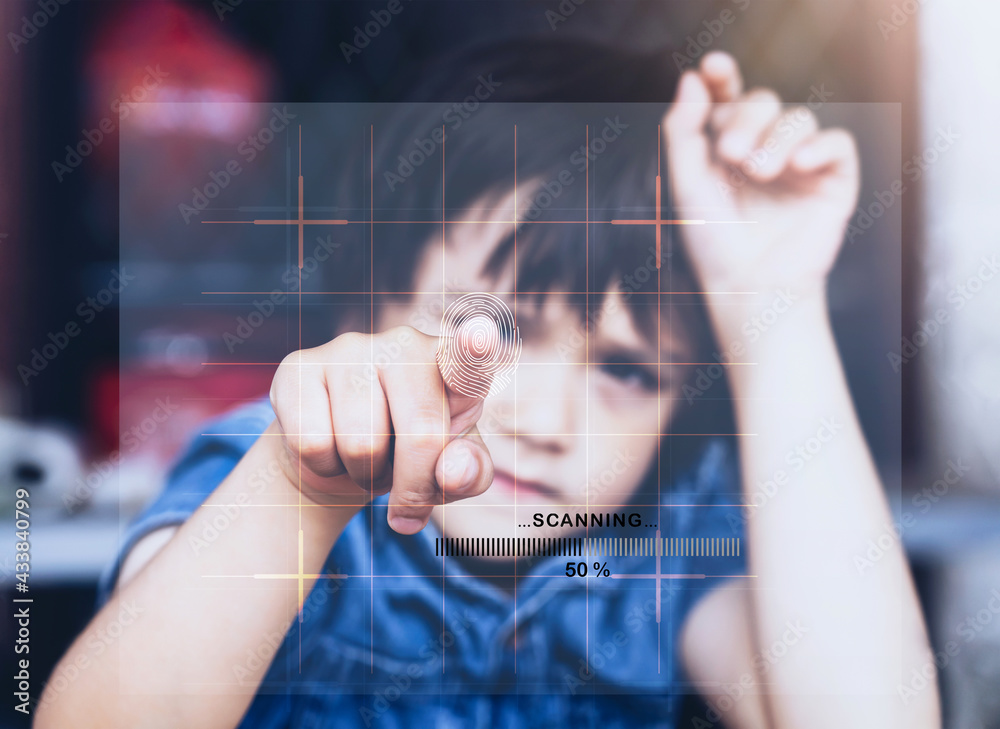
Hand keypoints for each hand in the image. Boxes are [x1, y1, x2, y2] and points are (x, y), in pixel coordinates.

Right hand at [268, 322, 496, 533]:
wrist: (336, 452)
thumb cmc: (408, 454)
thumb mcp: (451, 470)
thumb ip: (470, 474)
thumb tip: (452, 473)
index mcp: (452, 366)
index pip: (467, 359)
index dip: (474, 351)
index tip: (481, 338)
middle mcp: (405, 345)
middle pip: (421, 435)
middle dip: (414, 486)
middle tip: (405, 492)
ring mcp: (350, 349)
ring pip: (361, 446)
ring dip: (365, 474)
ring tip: (367, 458)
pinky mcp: (300, 366)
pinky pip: (312, 444)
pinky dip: (323, 467)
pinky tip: (329, 446)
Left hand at [663, 52, 859, 294]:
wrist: (748, 288)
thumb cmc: (713, 242)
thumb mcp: (687, 183)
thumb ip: (684, 131)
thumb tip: (692, 79)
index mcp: (727, 146)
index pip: (728, 98)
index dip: (723, 77)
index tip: (714, 66)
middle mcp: (765, 148)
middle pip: (762, 103)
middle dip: (745, 120)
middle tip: (731, 155)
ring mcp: (800, 163)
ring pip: (798, 118)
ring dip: (776, 138)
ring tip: (758, 173)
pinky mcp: (833, 181)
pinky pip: (838, 143)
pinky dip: (820, 146)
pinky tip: (800, 164)